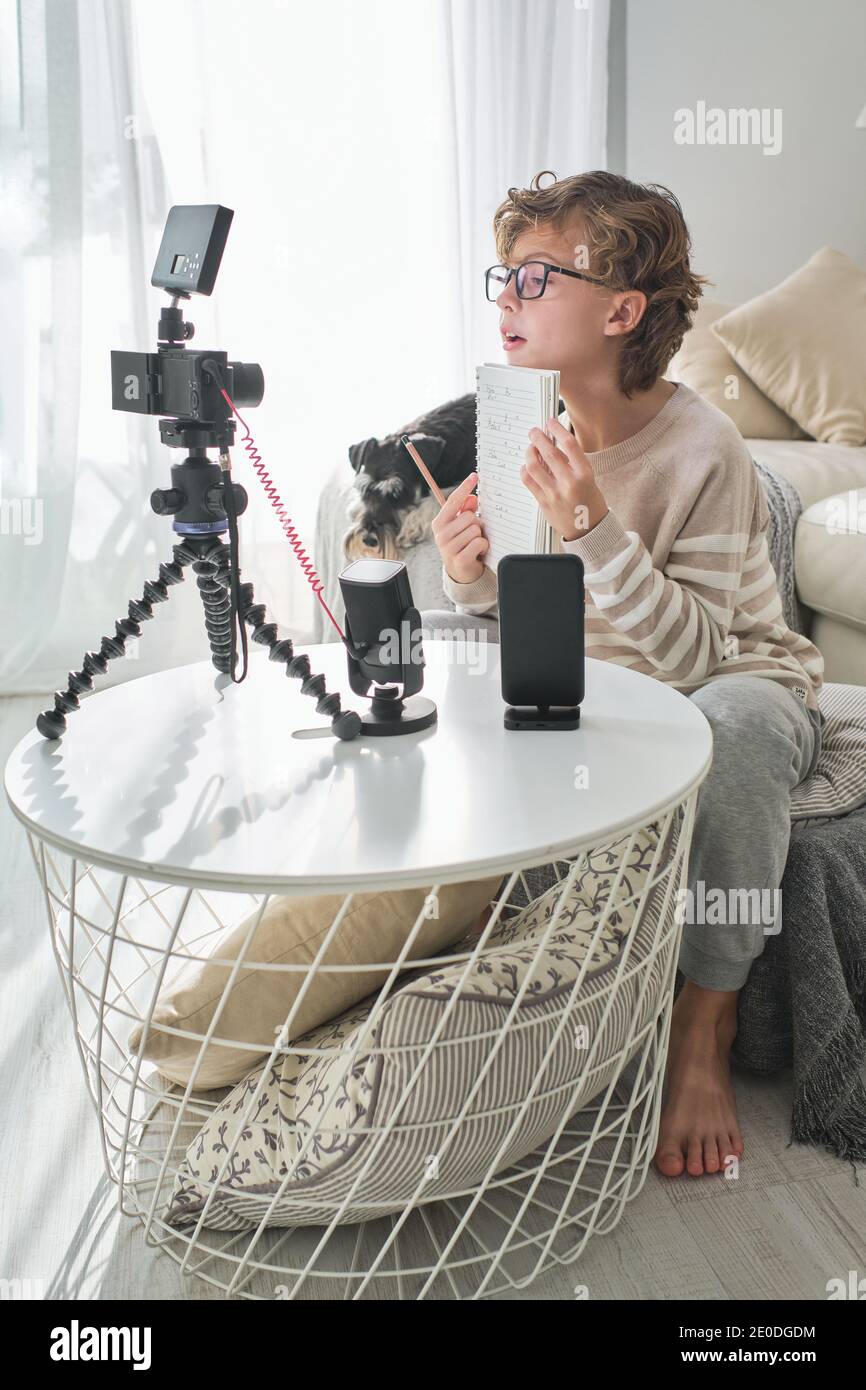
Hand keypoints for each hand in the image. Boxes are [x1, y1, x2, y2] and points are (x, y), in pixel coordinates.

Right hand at [431, 471, 489, 583]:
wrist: (460, 573)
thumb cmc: (462, 545)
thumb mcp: (461, 526)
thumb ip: (465, 510)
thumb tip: (471, 497)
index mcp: (439, 523)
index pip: (453, 501)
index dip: (464, 487)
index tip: (474, 476)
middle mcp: (441, 535)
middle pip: (468, 516)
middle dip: (476, 524)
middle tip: (473, 534)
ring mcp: (448, 548)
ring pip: (475, 530)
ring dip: (480, 536)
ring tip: (474, 544)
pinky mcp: (459, 560)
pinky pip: (479, 543)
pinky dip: (483, 546)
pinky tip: (477, 552)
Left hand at [522, 418, 607, 541]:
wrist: (589, 530)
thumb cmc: (590, 502)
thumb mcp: (588, 479)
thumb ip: (571, 463)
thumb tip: (552, 444)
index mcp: (584, 474)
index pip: (569, 444)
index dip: (557, 430)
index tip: (550, 423)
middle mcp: (569, 483)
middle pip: (549, 453)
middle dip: (538, 438)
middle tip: (534, 432)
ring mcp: (555, 493)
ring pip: (534, 466)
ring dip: (529, 453)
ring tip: (530, 448)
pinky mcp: (544, 502)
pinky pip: (528, 481)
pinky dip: (525, 470)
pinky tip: (526, 466)